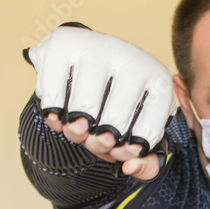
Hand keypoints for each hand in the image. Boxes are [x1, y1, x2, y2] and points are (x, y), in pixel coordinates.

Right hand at [24, 24, 176, 180]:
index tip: (121, 148)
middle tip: (95, 137)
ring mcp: (97, 46)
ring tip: (76, 126)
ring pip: (83, 108)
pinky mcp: (63, 41)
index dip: (130, 151)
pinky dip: (52, 111)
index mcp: (158, 80)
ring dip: (74, 130)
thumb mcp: (140, 131)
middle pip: (114, 122)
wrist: (85, 61)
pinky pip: (53, 93)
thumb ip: (147, 163)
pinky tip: (59, 112)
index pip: (147, 133)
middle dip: (101, 143)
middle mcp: (131, 57)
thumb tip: (130, 167)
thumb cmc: (116, 103)